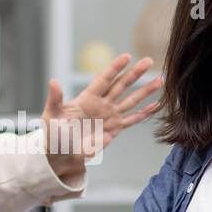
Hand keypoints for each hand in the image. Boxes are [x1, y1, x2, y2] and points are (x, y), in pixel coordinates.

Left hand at [39, 53, 162, 180]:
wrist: (60, 154)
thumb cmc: (53, 133)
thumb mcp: (52, 115)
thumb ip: (55, 98)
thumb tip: (52, 81)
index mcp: (87, 98)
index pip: (104, 79)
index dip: (115, 68)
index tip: (127, 56)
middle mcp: (101, 104)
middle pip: (122, 85)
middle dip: (135, 74)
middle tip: (149, 61)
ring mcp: (109, 116)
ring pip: (131, 100)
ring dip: (145, 91)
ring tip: (160, 80)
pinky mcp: (115, 129)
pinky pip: (133, 119)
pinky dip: (145, 113)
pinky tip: (157, 104)